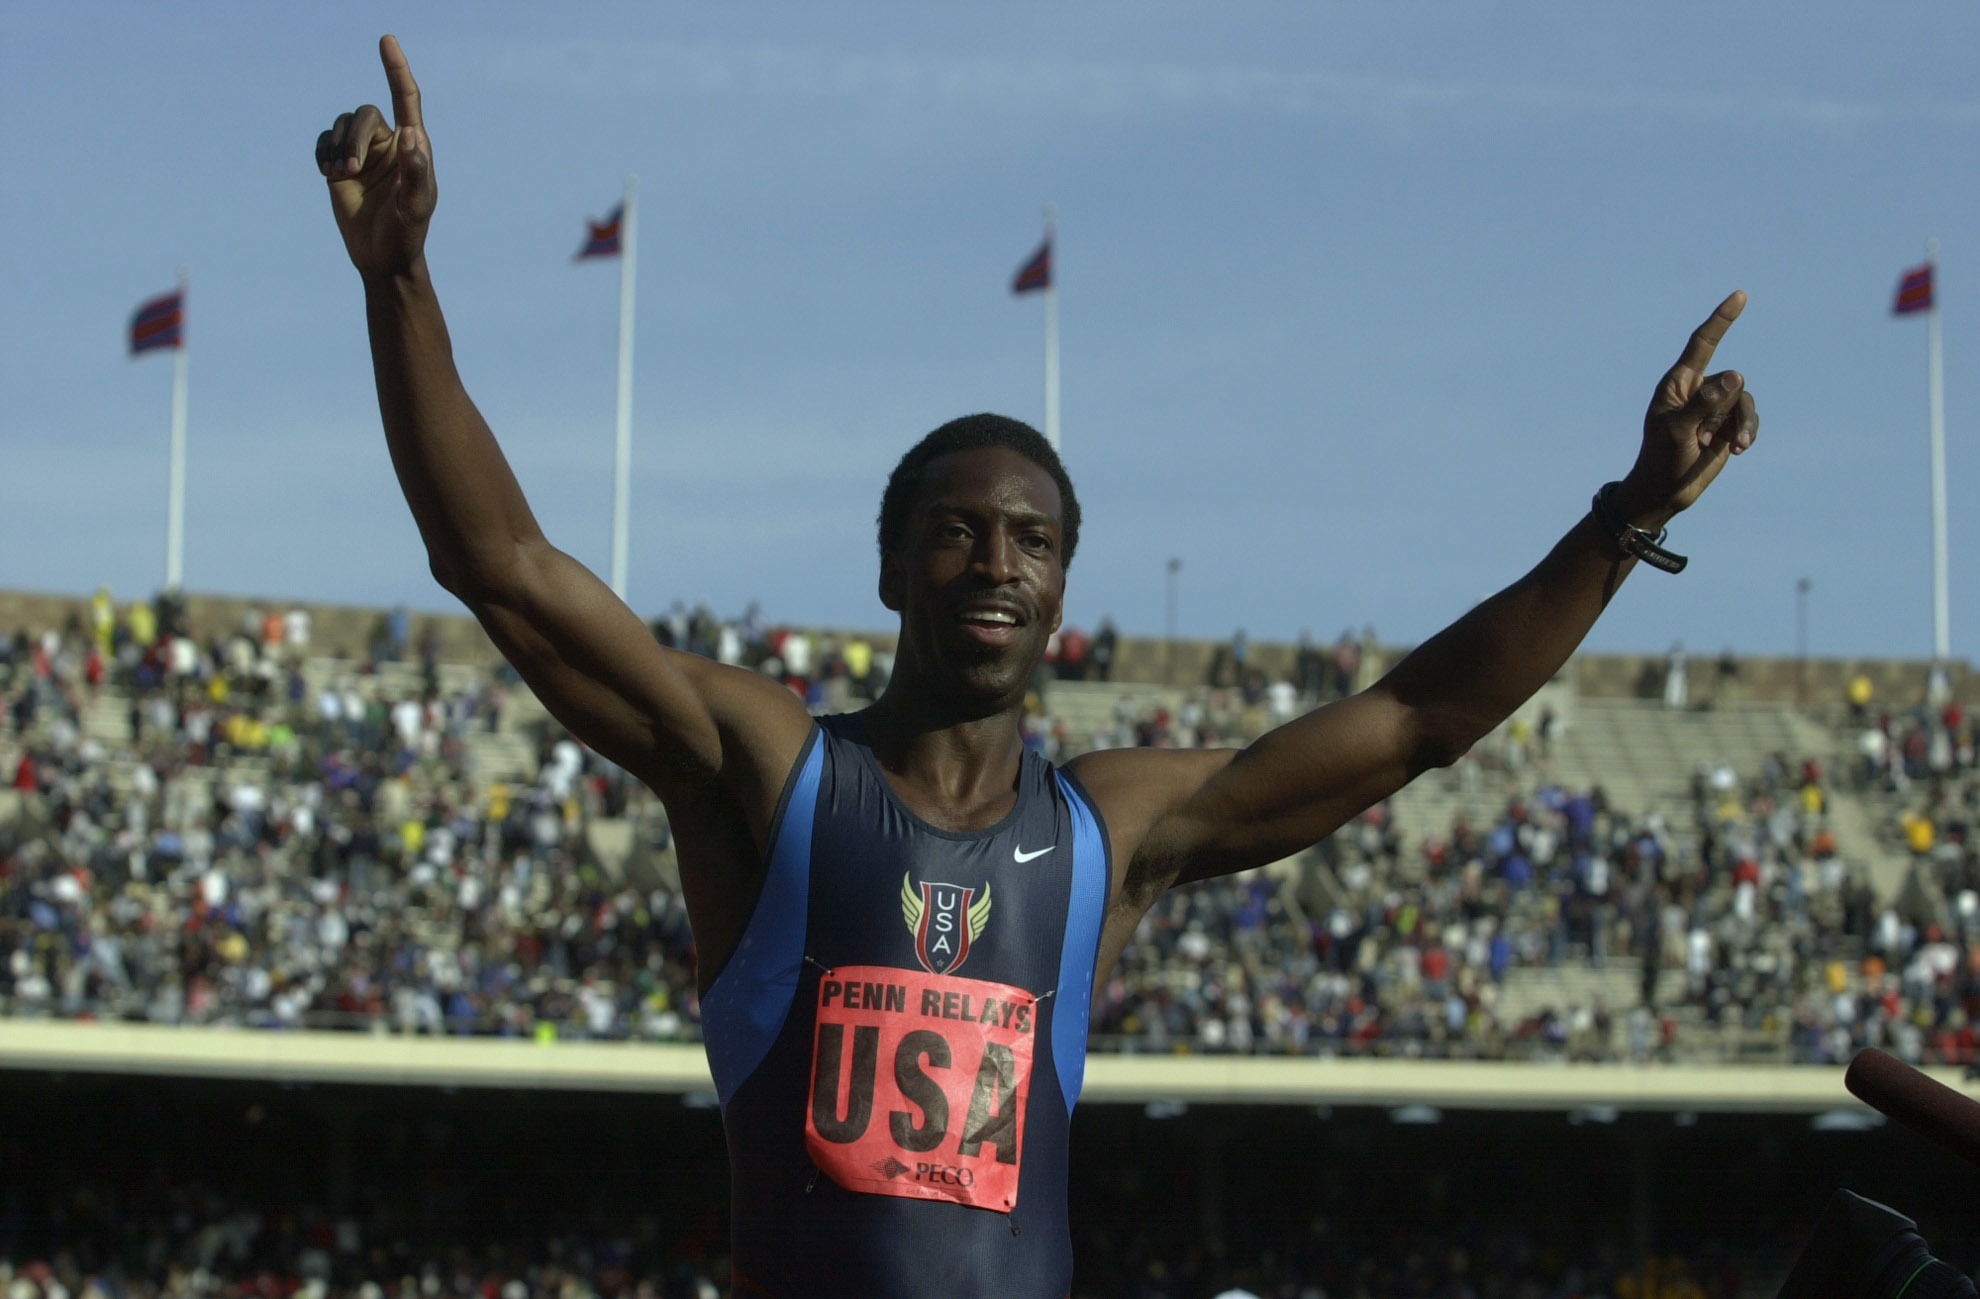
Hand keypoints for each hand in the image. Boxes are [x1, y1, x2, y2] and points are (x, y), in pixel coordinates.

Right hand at [314, 35, 435, 279]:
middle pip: (363, 114)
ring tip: (340, 176)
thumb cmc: (407, 232)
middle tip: (350, 169)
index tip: (387, 39)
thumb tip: (410, 134)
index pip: (406, 98)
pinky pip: (323, 141)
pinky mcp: (339, 163)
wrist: (382, 256)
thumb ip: (417, 171)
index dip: (396, 68)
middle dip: (352, 137)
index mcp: (413, 145)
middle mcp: (388, 142)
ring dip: (336, 148)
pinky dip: (322, 154)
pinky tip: (329, 176)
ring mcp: (362, 152)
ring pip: (340, 125)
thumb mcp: (417, 206)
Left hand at [1617, 291, 1760, 524]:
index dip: (1721, 319)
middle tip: (1704, 436)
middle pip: (1732, 381)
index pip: (1702, 343)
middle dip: (1725, 410)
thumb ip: (1706, 403)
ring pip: (1745, 400)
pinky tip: (1738, 450)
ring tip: (1731, 447)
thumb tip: (1735, 376)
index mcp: (1678, 383)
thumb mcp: (1678, 430)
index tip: (1740, 296)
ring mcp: (1714, 406)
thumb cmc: (1662, 458)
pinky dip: (1748, 432)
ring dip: (1741, 424)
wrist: (1665, 490)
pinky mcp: (1727, 424)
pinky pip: (1750, 417)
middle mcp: (1698, 389)